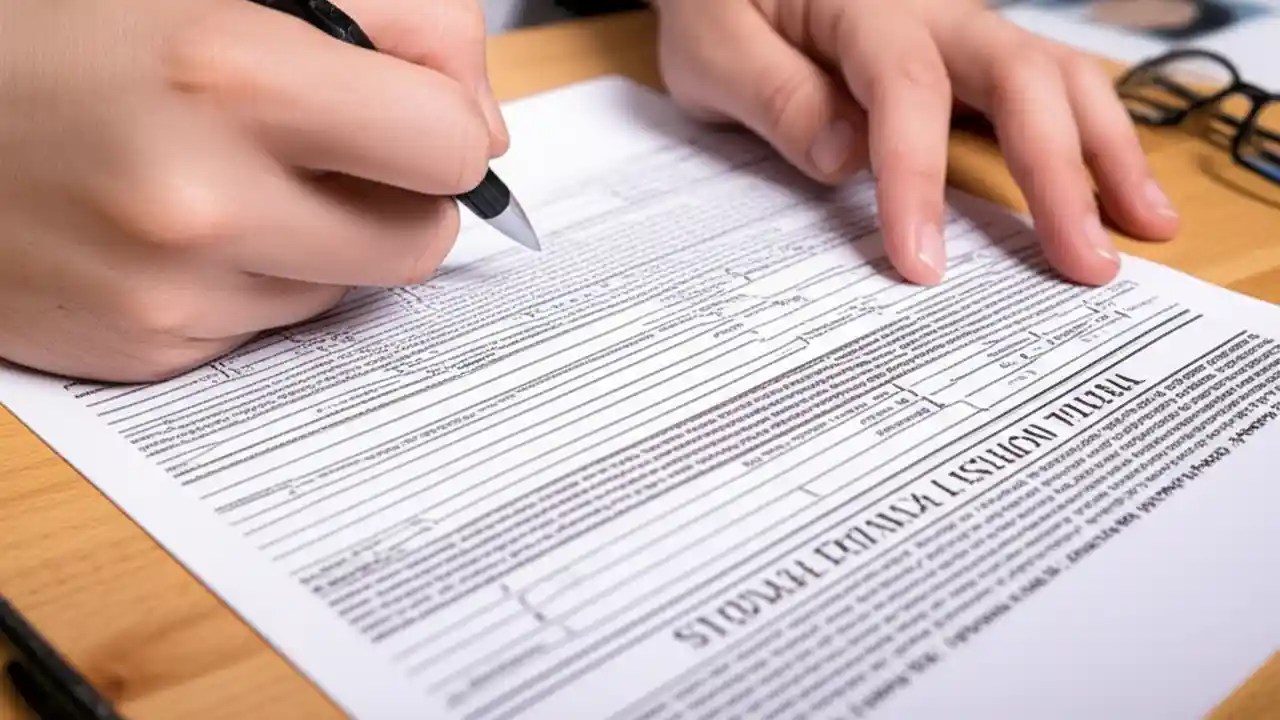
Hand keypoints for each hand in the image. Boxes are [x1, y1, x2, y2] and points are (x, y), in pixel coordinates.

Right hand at [0, 0, 501, 381]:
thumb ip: (399, 19)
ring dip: (318, 242)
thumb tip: (483, 131)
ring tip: (229, 179)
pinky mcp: (141, 348)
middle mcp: (201, 197)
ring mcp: (168, 289)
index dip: (442, 128)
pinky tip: (181, 230)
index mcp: (234, 72)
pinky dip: (250, 283)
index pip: (450, 147)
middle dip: (397, 198)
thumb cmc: (71, 21)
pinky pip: (268, 328)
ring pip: (346, 292)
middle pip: (420, 242)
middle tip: (332, 155)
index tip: (411, 117)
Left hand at [651, 0, 1179, 285]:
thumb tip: (846, 160)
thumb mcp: (715, 50)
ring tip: (1145, 230)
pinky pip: (1049, 86)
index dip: (918, 179)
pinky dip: (1093, 138)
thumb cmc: (725, 5)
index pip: (904, 90)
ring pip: (1058, 73)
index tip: (923, 265)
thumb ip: (775, 98)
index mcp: (861, 4)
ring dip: (1108, 152)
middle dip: (1060, 173)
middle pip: (1020, 75)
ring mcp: (964, 29)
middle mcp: (932, 9)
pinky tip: (1119, 191)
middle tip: (1087, 265)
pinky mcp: (974, 56)